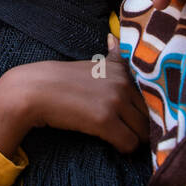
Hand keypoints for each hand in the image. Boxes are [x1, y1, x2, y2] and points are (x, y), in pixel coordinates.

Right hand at [0, 35, 149, 155]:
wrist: (34, 90)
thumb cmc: (60, 80)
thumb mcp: (90, 64)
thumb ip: (110, 57)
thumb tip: (113, 37)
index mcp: (121, 69)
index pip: (151, 95)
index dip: (146, 109)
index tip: (136, 117)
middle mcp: (122, 83)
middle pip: (150, 115)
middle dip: (142, 126)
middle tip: (130, 133)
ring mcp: (114, 101)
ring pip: (143, 131)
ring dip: (135, 139)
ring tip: (121, 139)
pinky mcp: (104, 120)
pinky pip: (129, 143)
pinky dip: (124, 148)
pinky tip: (113, 145)